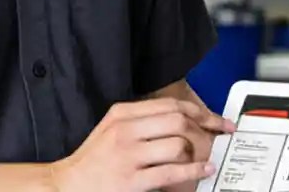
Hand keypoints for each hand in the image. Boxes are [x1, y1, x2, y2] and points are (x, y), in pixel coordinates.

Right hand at [49, 98, 235, 191]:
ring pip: (177, 145)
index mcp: (122, 113)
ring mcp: (128, 155)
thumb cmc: (94, 159)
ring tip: (208, 156)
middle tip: (221, 135)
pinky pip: (171, 172)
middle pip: (178, 120)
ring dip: (198, 152)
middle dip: (206, 127)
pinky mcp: (131, 180)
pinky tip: (204, 170)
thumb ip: (142, 120)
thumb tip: (182, 119)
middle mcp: (125, 130)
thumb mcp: (113, 129)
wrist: (68, 185)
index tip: (217, 120)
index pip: (170, 104)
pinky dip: (194, 171)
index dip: (200, 111)